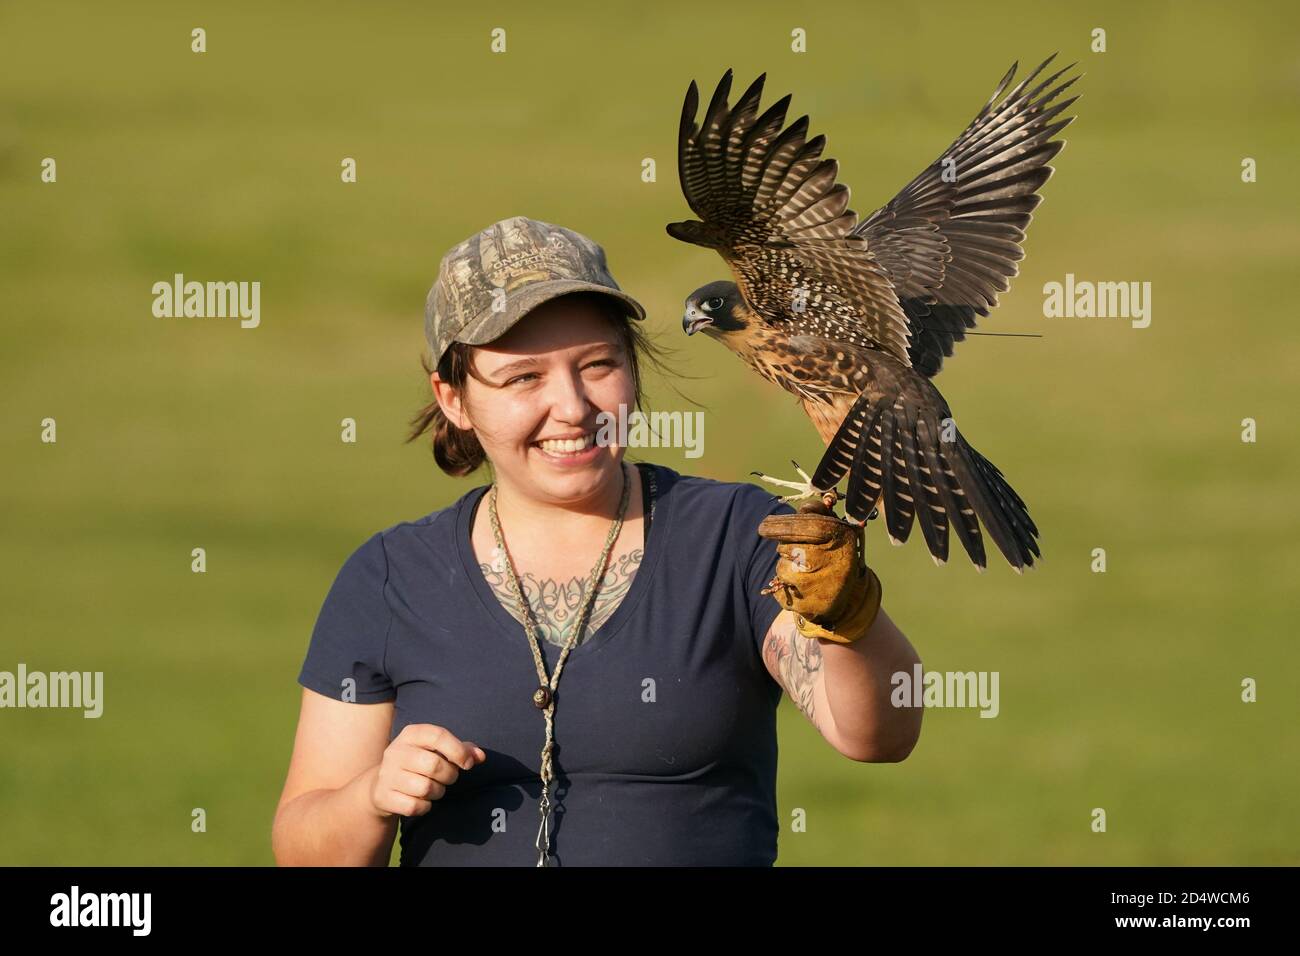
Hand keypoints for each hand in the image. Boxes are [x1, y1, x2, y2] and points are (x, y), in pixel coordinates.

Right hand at [369, 724, 485, 818]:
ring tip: (435, 788)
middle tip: (449, 777)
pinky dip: (425, 806)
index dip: (458, 751)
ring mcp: (387, 774)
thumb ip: (461, 750)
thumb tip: (480, 756)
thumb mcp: (437, 750)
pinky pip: (414, 806)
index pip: (438, 736)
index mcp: (411, 734)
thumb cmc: (419, 763)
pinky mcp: (383, 796)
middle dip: (449, 775)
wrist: (382, 784)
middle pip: (434, 765)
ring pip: (425, 788)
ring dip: (438, 792)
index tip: (468, 764)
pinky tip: (421, 800)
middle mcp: (395, 751)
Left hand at [757, 496, 880, 643]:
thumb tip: (805, 507)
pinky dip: (783, 587)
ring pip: (782, 569)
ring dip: (785, 567)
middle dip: (786, 547)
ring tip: (805, 571)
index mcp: (842, 538)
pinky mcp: (808, 606)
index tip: (763, 527)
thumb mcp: (832, 528)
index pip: (808, 527)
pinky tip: (801, 587)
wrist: (842, 596)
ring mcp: (822, 588)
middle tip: (800, 552)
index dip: (782, 525)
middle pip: (788, 548)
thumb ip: (816, 512)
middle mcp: (835, 564)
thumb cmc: (831, 552)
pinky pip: (779, 589)